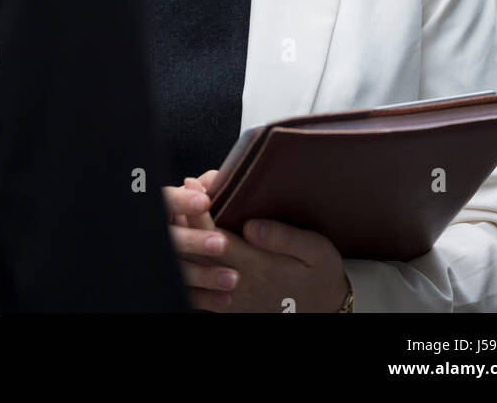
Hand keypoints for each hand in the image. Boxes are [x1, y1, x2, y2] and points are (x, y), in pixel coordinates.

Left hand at [170, 173, 349, 313]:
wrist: (324, 311)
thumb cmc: (320, 275)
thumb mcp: (316, 251)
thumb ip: (285, 237)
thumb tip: (252, 225)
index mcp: (258, 264)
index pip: (218, 236)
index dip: (200, 211)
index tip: (193, 186)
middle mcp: (239, 281)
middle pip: (199, 251)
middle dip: (184, 221)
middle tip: (176, 193)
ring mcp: (231, 296)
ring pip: (194, 271)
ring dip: (180, 244)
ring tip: (173, 215)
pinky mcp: (229, 305)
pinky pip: (198, 291)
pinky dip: (185, 268)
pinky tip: (181, 250)